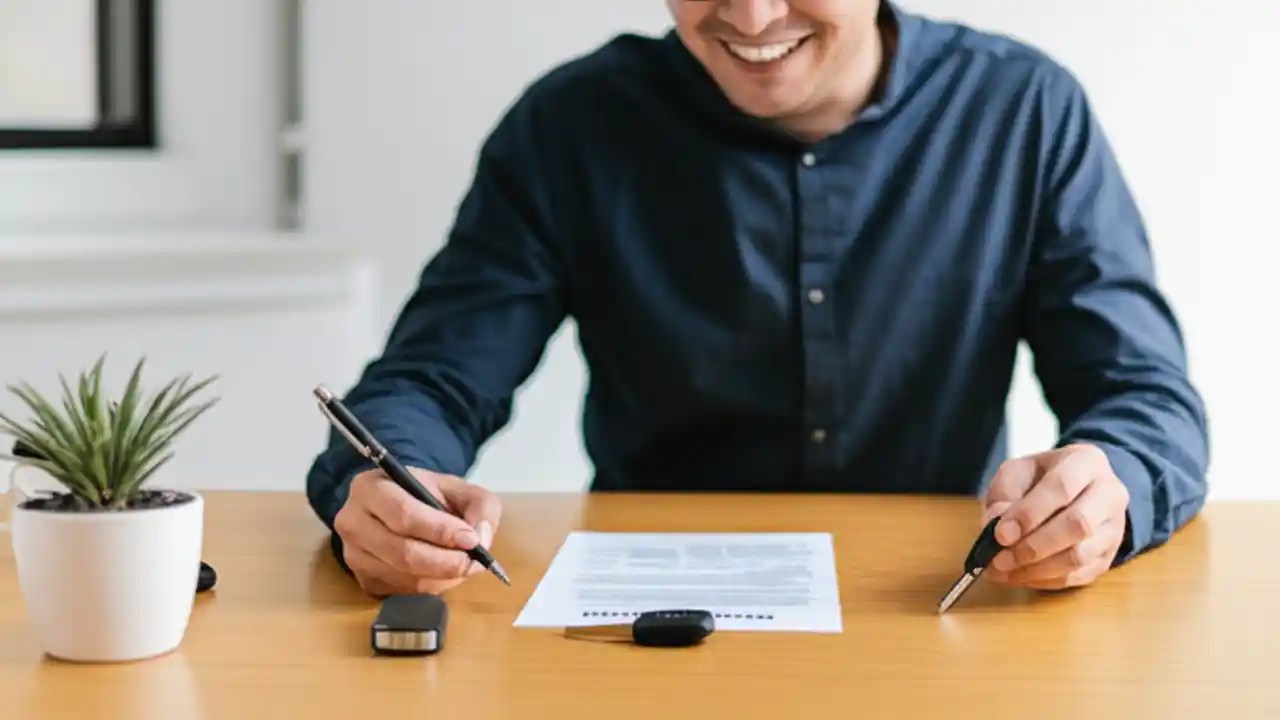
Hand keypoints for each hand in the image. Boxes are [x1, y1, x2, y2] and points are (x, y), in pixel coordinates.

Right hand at [333, 467, 501, 596]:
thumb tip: (481, 537)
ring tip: (463, 565)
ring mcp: (354, 555)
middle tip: (474, 562)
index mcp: (370, 488)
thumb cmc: (426, 495)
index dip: (440, 531)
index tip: (471, 539)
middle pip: (402, 552)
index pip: (404, 515)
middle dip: (445, 561)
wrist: (395, 507)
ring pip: (404, 577)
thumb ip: (479, 505)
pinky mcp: (362, 580)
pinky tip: (442, 573)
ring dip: (442, 577)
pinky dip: (431, 587)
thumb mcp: (457, 487)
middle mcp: (353, 522)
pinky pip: (402, 591)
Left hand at [980, 443, 1129, 589]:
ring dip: (1037, 569)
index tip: (1000, 534)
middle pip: (1078, 525)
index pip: (1061, 488)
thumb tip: (996, 529)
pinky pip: (1080, 575)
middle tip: (999, 559)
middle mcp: (1109, 494)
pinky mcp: (1109, 555)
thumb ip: (1004, 496)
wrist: (1076, 487)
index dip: (1029, 514)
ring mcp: (1114, 528)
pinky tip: (1020, 576)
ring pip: (1080, 556)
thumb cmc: (1042, 477)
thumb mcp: (1017, 472)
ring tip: (1003, 571)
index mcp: (1086, 462)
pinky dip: (1046, 580)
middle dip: (1034, 546)